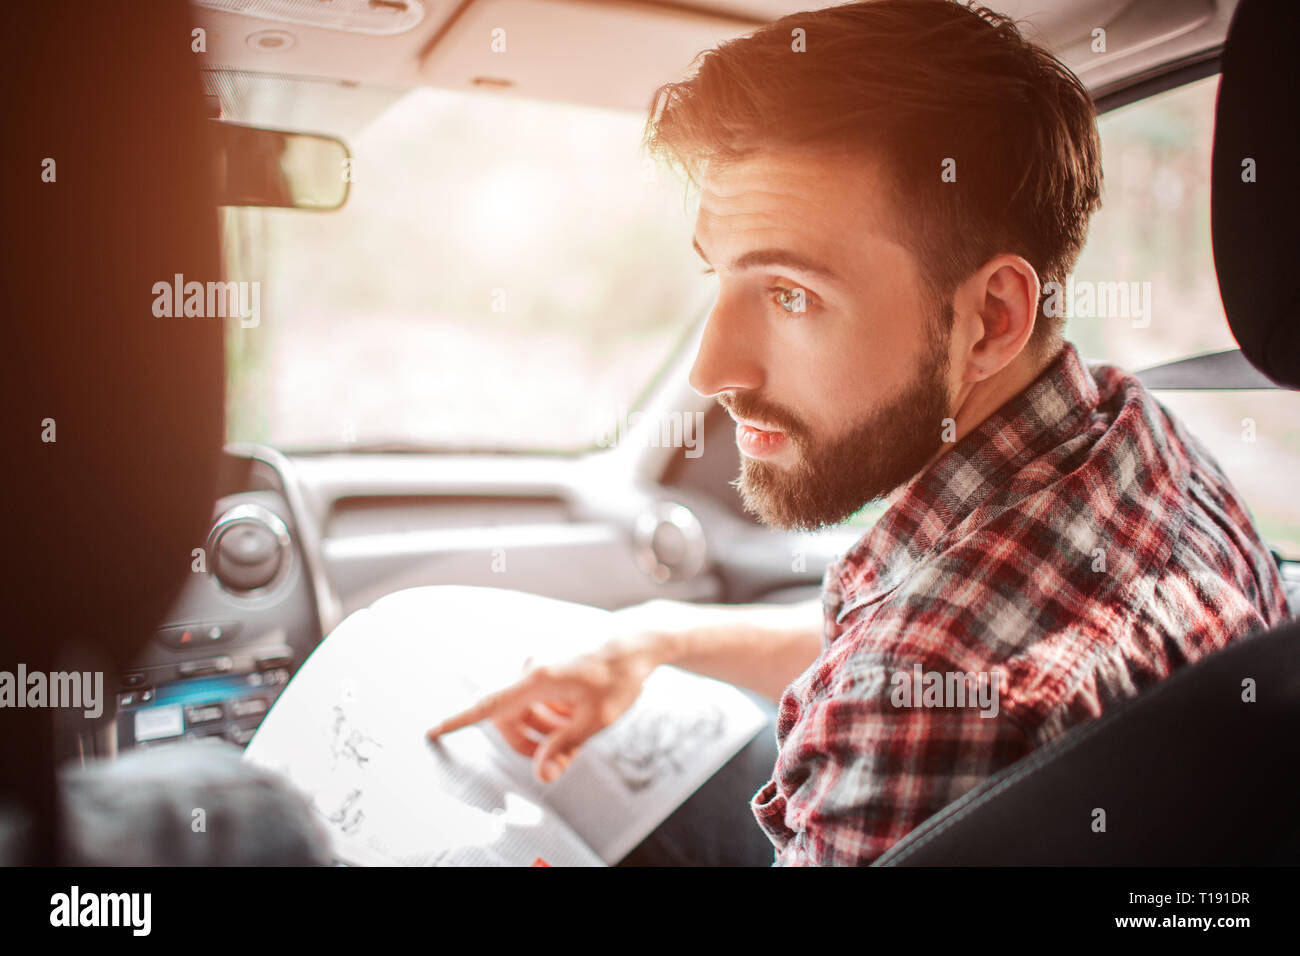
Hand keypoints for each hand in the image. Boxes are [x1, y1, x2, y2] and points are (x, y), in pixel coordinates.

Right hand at [425, 636, 660, 783]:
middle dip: (526, 742)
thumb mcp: (597, 719)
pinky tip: (576, 714)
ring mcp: (539, 669)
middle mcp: (532, 671)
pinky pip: (536, 700)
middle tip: (557, 759)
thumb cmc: (620, 676)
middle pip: (507, 718)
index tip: (432, 731)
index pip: (489, 707)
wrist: (636, 642)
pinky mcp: (548, 669)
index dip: (458, 721)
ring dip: (542, 728)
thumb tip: (540, 776)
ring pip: (523, 711)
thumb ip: (564, 747)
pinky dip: (551, 715)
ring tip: (576, 731)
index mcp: (538, 680)